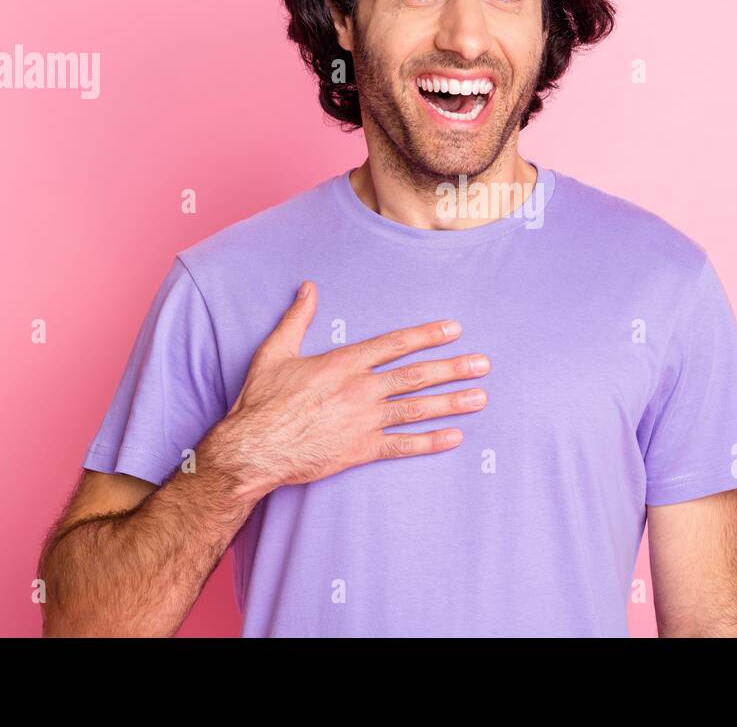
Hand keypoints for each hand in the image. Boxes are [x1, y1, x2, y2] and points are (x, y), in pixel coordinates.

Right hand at [206, 281, 489, 501]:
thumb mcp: (275, 351)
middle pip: (416, 375)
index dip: (427, 335)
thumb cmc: (261, 400)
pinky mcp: (361, 450)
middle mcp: (361, 389)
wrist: (253, 448)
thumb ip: (297, 318)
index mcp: (344, 363)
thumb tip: (308, 286)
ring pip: (417, 409)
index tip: (454, 330)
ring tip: (480, 397)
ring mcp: (364, 421)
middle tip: (483, 364)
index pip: (395, 344)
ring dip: (452, 403)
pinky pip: (403, 446)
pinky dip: (430, 442)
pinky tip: (455, 437)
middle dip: (453, 368)